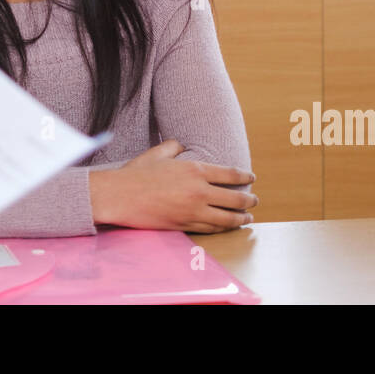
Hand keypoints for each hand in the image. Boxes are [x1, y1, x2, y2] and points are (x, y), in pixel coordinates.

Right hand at [88, 140, 256, 232]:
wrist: (120, 196)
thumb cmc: (136, 173)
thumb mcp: (158, 153)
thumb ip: (174, 147)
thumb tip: (181, 145)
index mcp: (195, 170)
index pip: (230, 174)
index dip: (244, 177)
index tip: (251, 178)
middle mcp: (199, 191)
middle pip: (234, 199)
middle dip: (248, 200)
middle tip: (255, 200)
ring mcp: (193, 211)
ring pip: (226, 218)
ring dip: (240, 218)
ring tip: (248, 218)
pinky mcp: (184, 225)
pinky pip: (211, 228)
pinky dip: (223, 227)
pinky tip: (227, 226)